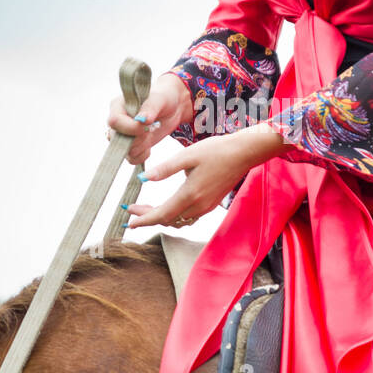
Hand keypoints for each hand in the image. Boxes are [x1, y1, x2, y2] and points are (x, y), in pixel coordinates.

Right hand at [107, 73, 191, 167]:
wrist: (173, 107)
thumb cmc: (164, 98)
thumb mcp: (160, 99)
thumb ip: (150, 108)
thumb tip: (142, 119)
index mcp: (118, 106)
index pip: (114, 121)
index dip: (130, 127)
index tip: (147, 124)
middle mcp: (118, 121)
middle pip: (116, 138)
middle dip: (137, 138)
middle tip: (151, 128)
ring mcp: (123, 135)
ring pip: (124, 150)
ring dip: (142, 146)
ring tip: (152, 133)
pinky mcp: (131, 146)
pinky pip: (132, 158)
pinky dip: (143, 155)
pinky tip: (150, 144)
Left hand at [123, 124, 288, 230]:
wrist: (243, 153)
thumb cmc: (216, 150)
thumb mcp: (187, 155)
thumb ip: (164, 169)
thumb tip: (142, 178)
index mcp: (189, 194)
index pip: (160, 214)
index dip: (142, 219)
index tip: (128, 219)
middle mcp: (198, 206)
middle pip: (167, 220)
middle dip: (147, 217)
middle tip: (132, 209)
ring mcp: (205, 207)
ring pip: (177, 221)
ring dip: (161, 217)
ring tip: (146, 208)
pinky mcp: (211, 205)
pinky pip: (188, 218)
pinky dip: (174, 217)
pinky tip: (168, 207)